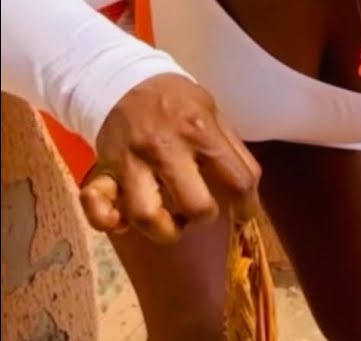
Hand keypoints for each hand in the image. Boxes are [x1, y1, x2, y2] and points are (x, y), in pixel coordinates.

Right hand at [82, 73, 260, 243]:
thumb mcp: (213, 113)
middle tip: (199, 209)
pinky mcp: (105, 170)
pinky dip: (110, 222)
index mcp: (200, 132)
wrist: (120, 78)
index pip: (238, 183)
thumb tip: (249, 192)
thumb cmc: (175, 101)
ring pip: (147, 217)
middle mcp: (165, 148)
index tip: (243, 213)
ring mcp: (132, 161)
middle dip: (203, 217)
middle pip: (195, 207)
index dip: (247, 207)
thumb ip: (233, 151)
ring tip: (170, 219)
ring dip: (164, 229)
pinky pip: (100, 208)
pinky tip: (124, 221)